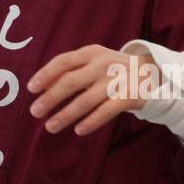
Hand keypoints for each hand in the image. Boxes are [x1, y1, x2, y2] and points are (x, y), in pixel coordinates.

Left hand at [27, 44, 154, 135]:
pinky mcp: (128, 96)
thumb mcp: (95, 61)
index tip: (31, 89)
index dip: (45, 75)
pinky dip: (90, 122)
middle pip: (70, 82)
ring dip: (65, 115)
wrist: (152, 73)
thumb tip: (42, 86)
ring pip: (85, 101)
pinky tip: (78, 130)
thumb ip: (72, 69)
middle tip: (35, 112)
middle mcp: (102, 64)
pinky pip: (105, 112)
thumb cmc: (114, 70)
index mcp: (91, 52)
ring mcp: (116, 80)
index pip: (63, 61)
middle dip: (50, 98)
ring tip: (50, 127)